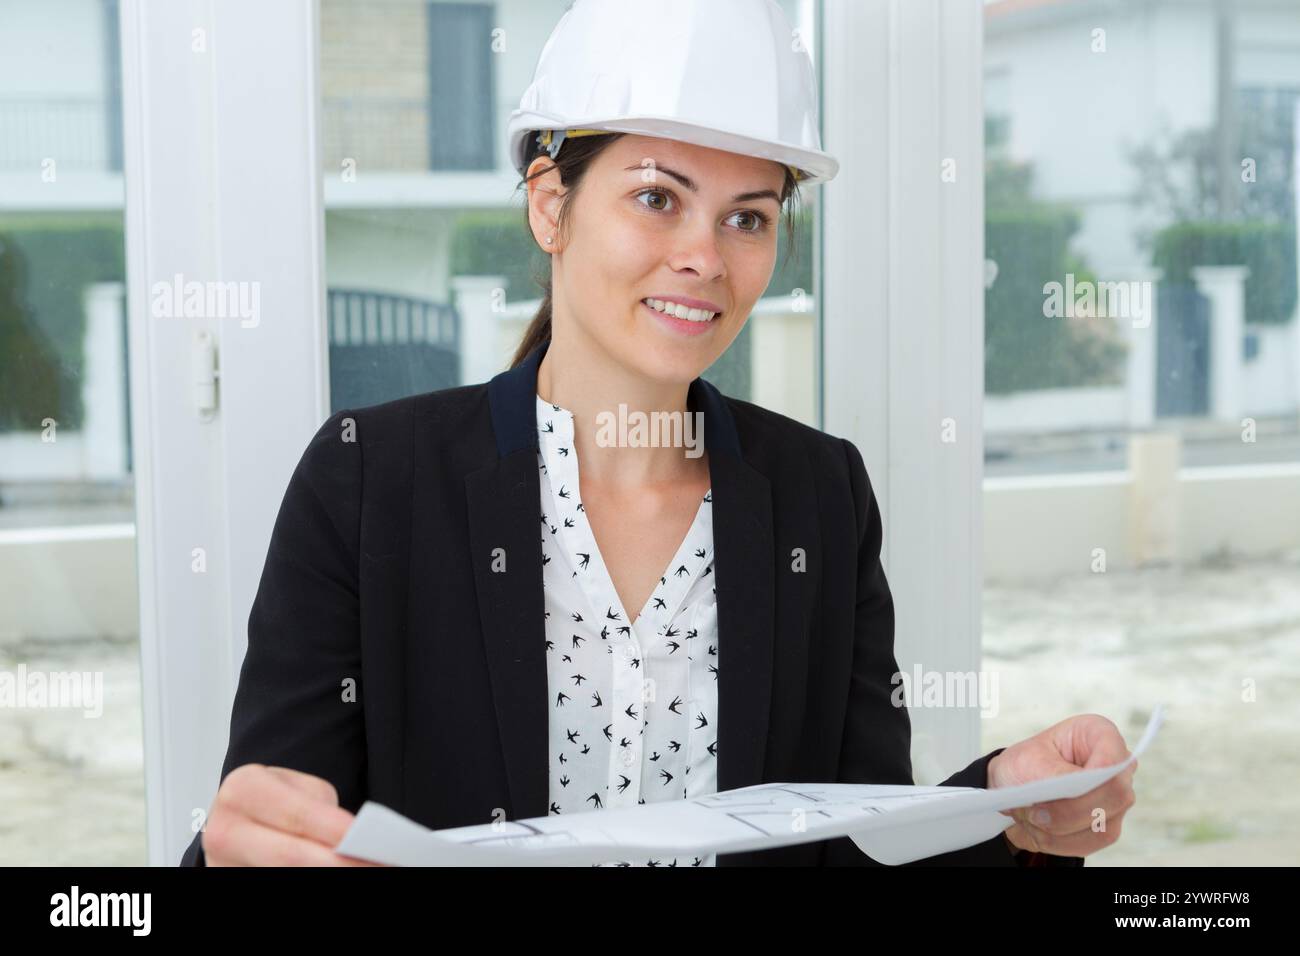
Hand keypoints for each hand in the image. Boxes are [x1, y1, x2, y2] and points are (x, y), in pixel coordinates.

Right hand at [201, 764, 385, 865]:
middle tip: (377, 865)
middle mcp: (225, 830)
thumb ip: (320, 811)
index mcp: (243, 790)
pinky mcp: (230, 881)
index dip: (336, 831)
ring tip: (365, 869)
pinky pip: (276, 882)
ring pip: (284, 876)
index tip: (368, 842)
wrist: (236, 815)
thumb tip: (353, 841)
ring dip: (330, 874)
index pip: (298, 815)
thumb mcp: (295, 787)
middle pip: (290, 857)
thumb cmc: (274, 798)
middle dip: (339, 863)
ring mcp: (222, 864)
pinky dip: (313, 879)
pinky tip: (340, 874)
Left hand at [987, 714, 1136, 858]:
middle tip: (1032, 811)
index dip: (1096, 775)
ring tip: (1027, 817)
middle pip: (1116, 797)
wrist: (1013, 786)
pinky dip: (1057, 841)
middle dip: (1067, 811)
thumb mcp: (1029, 760)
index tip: (1057, 787)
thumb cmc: (1024, 764)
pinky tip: (1036, 829)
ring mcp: (1114, 801)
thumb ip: (1056, 775)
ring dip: (1057, 831)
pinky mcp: (1105, 826)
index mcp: (1100, 736)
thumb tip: (1077, 790)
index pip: (1115, 757)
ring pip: (1103, 828)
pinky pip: (1088, 844)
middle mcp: (1116, 769)